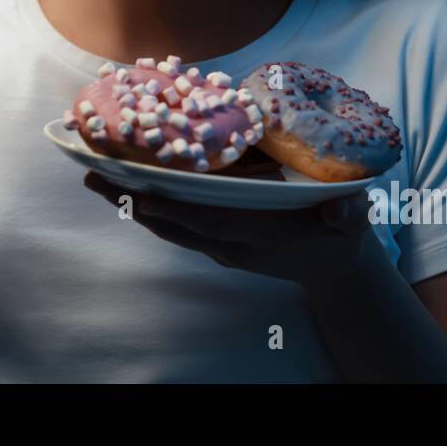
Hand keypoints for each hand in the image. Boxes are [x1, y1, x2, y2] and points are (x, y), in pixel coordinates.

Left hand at [83, 171, 373, 290]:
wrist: (333, 267)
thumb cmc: (341, 234)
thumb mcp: (352, 222)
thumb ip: (347, 215)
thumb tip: (339, 212)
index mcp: (259, 235)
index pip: (212, 222)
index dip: (179, 211)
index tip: (145, 197)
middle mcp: (232, 244)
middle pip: (177, 225)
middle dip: (136, 203)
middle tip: (95, 178)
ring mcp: (221, 246)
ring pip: (169, 227)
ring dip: (131, 205)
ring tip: (94, 179)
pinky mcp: (216, 242)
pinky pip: (177, 226)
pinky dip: (149, 209)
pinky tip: (124, 189)